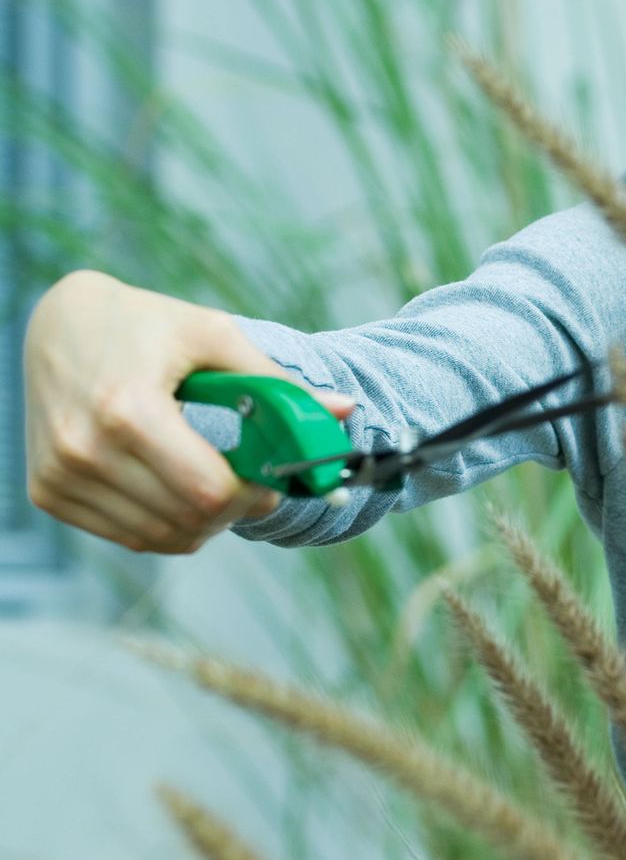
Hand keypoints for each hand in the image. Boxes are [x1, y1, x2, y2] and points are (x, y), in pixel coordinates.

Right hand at [24, 270, 356, 553]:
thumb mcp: (214, 338)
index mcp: (126, 408)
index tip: (271, 479)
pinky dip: (165, 523)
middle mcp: (84, 448)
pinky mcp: (48, 492)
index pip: (206, 489)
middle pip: (187, 519)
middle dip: (233, 508)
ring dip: (201, 521)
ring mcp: (61, 475)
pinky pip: (127, 535)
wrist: (60, 323)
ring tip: (211, 477)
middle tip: (249, 481)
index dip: (252, 494)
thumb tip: (344, 410)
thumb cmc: (146, 324)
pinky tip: (174, 485)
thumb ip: (275, 382)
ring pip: (159, 537)